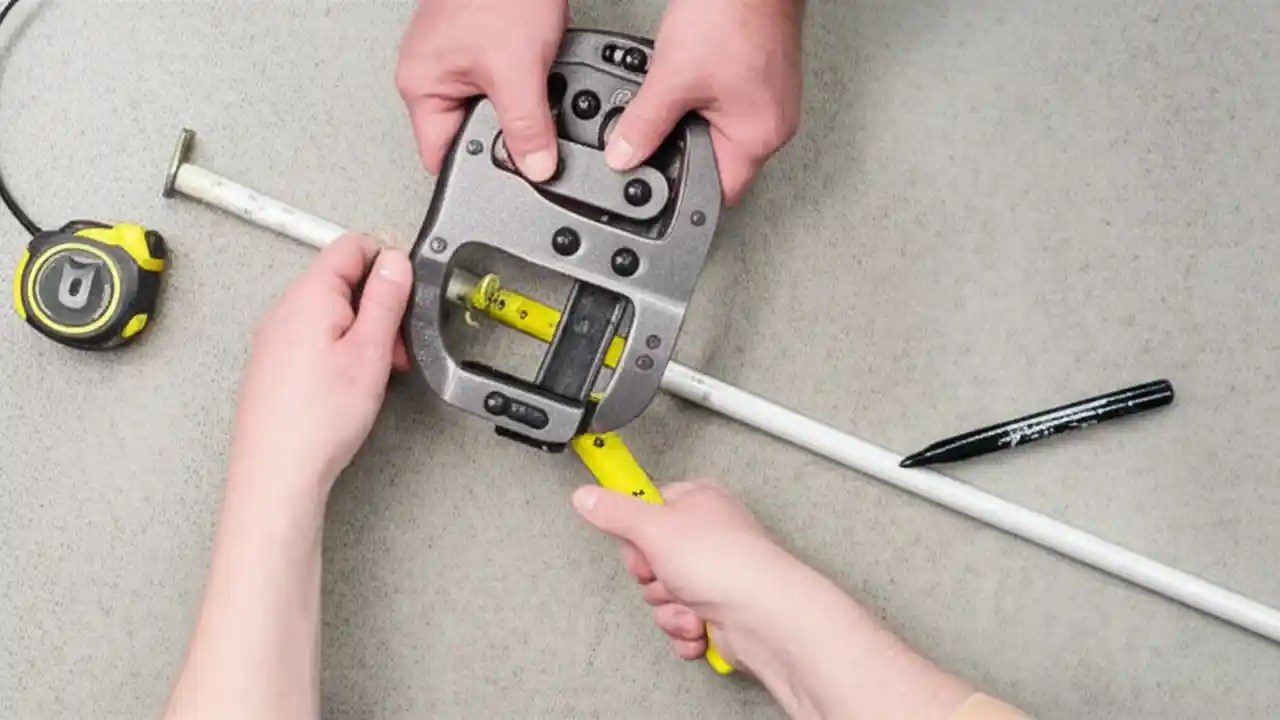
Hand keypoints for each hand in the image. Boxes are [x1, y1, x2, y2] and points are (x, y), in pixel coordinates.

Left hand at [229, 235, 412, 493]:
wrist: (278, 471)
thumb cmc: (319, 418)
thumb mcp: (371, 350)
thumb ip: (386, 299)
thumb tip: (395, 261)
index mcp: (309, 296)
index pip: (351, 246)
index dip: (387, 259)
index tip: (408, 289)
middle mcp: (284, 310)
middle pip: (341, 280)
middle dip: (378, 305)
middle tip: (396, 345)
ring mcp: (274, 338)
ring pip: (329, 313)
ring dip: (362, 331)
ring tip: (376, 371)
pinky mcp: (273, 365)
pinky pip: (313, 339)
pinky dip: (340, 350)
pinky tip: (351, 384)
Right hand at [396, 0, 568, 181]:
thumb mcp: (519, 73)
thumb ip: (527, 130)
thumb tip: (535, 168)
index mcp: (420, 85)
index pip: (440, 157)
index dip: (474, 173)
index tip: (505, 180)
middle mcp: (430, 72)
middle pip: (469, 136)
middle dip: (502, 138)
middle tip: (528, 124)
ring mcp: (454, 58)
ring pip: (490, 110)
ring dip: (516, 108)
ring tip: (531, 84)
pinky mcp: (480, 45)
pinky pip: (502, 84)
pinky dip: (523, 83)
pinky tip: (535, 68)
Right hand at [572, 480, 801, 664]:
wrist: (762, 618)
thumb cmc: (723, 562)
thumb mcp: (653, 527)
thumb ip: (614, 511)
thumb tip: (586, 494)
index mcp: (698, 502)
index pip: (647, 510)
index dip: (635, 533)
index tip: (639, 544)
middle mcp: (707, 537)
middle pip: (650, 560)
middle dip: (653, 580)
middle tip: (668, 576)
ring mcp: (714, 576)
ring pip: (663, 597)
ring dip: (670, 610)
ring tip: (692, 605)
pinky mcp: (718, 613)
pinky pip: (681, 626)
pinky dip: (685, 632)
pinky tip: (701, 627)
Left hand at [605, 0, 803, 204]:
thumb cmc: (733, 14)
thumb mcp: (672, 79)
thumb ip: (644, 124)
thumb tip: (624, 154)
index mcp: (759, 135)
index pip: (718, 193)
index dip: (683, 196)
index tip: (656, 190)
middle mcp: (772, 123)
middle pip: (717, 162)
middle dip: (682, 153)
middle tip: (656, 138)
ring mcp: (769, 99)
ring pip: (719, 131)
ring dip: (691, 123)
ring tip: (674, 100)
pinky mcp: (760, 76)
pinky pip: (726, 104)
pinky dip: (702, 100)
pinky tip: (689, 81)